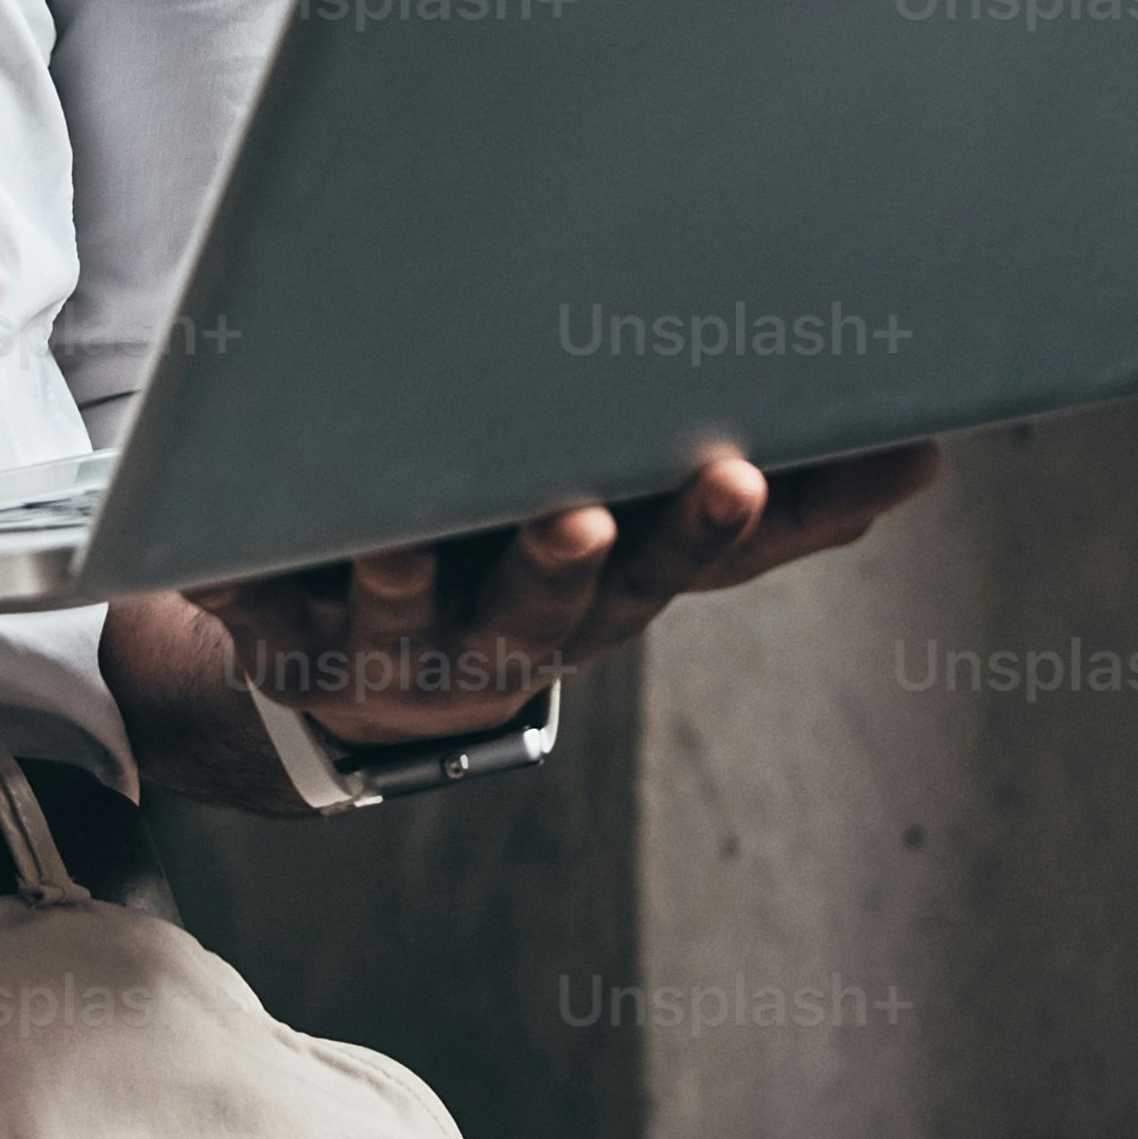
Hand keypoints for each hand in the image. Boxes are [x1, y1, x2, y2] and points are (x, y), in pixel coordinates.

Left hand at [191, 438, 947, 745]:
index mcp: (599, 605)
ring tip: (394, 536)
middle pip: (539, 611)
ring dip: (402, 580)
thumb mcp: (652, 547)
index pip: (670, 569)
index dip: (704, 532)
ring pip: (398, 619)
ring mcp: (385, 647)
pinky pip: (247, 605)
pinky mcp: (278, 634)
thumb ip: (778, 515)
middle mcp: (499, 641)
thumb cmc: (526, 576)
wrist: (348, 675)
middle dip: (562, 567)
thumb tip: (924, 462)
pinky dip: (231, 577)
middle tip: (584, 515)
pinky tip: (213, 548)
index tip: (739, 474)